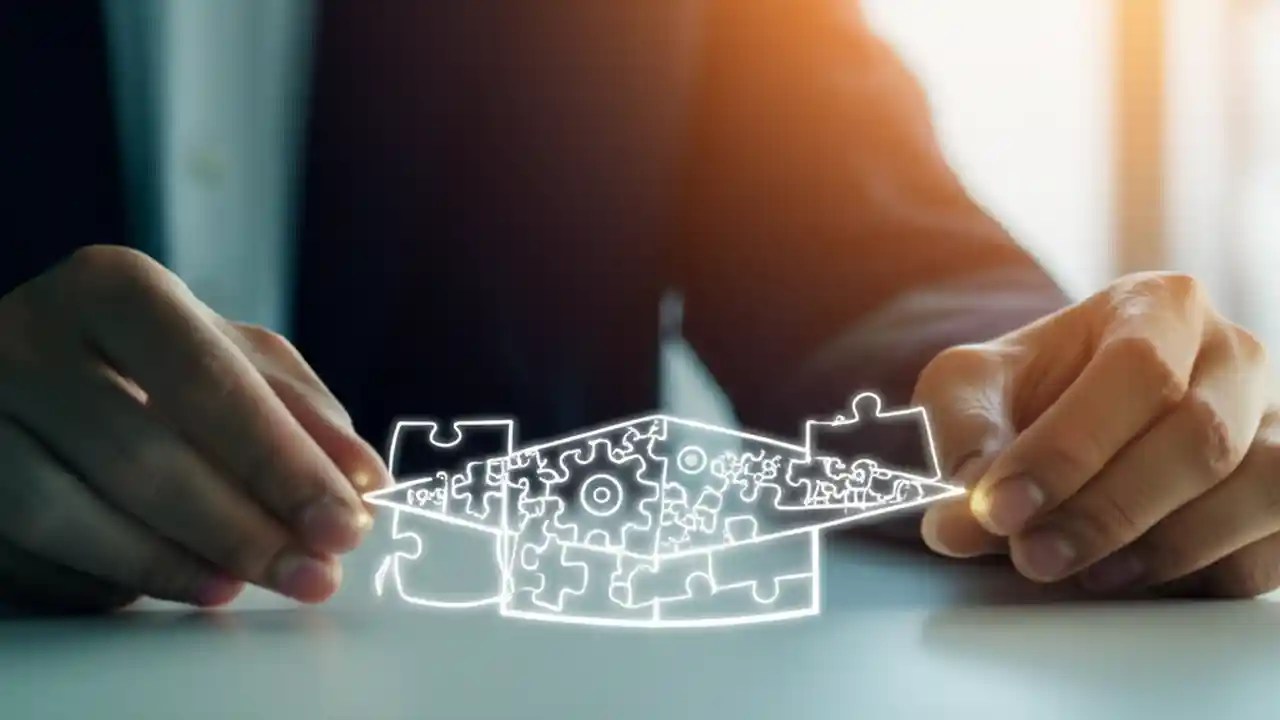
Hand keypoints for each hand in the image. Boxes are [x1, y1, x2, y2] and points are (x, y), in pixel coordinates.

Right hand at [0, 246, 387, 611]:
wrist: (22, 373)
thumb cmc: (146, 362)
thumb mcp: (230, 359)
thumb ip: (300, 412)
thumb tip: (362, 479)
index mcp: (113, 288)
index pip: (207, 382)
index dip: (280, 462)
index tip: (343, 523)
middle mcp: (27, 337)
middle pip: (143, 454)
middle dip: (243, 529)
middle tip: (311, 574)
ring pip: (70, 513)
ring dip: (173, 565)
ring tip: (242, 584)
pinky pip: (26, 552)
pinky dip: (105, 580)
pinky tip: (172, 582)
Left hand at [914, 272, 1279, 596]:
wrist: (1060, 413)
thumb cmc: (1023, 391)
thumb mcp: (969, 388)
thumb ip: (961, 439)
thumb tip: (962, 520)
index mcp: (1159, 305)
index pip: (1138, 370)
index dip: (1068, 448)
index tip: (1001, 508)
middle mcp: (1232, 356)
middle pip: (1200, 437)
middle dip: (1106, 511)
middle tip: (1032, 557)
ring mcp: (1273, 425)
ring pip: (1257, 493)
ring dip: (1165, 549)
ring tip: (1085, 575)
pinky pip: (1271, 551)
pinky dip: (1207, 578)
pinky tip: (1136, 581)